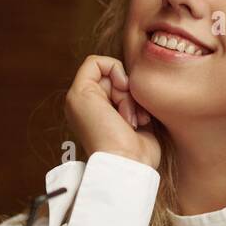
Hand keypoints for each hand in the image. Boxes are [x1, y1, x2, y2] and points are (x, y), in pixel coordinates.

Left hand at [65, 54, 160, 168]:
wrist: (125, 160)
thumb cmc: (102, 132)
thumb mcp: (82, 93)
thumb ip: (93, 69)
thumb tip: (119, 74)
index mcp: (82, 95)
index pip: (100, 64)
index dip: (114, 71)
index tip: (119, 87)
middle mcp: (98, 102)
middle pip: (119, 77)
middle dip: (125, 93)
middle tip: (122, 114)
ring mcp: (117, 111)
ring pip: (133, 89)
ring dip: (135, 104)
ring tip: (131, 122)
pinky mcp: (135, 119)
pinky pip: (143, 102)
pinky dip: (143, 111)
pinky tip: (140, 124)